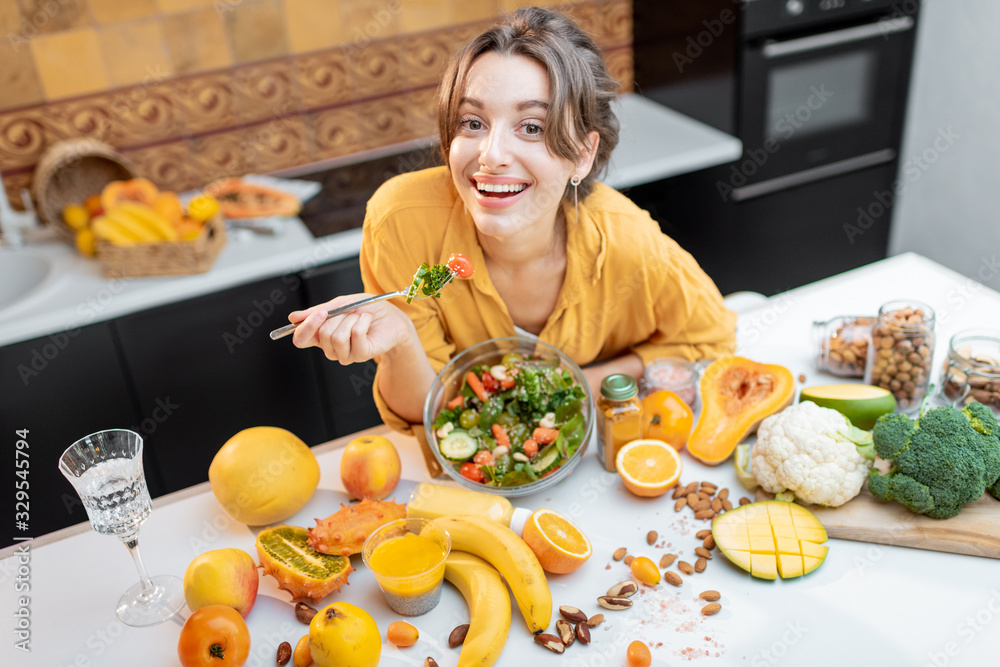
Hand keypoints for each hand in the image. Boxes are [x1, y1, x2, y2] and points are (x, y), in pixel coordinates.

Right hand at [288, 294, 415, 363]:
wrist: (391, 317)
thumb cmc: (366, 310)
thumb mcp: (339, 304)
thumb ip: (317, 312)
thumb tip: (293, 318)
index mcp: (321, 335)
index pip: (300, 339)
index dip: (306, 327)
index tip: (318, 313)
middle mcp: (330, 348)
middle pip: (321, 334)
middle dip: (337, 316)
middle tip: (349, 312)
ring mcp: (345, 354)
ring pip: (337, 336)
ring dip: (351, 319)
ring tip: (360, 317)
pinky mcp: (360, 355)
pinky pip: (355, 335)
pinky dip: (363, 321)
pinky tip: (368, 321)